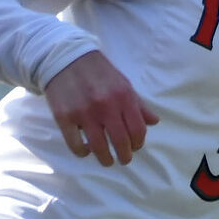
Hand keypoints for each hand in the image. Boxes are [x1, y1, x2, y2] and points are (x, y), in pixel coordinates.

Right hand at [41, 51, 159, 166]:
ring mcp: (83, 113)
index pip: (138, 130)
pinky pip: (76, 145)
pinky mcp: (64, 118)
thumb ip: (138, 104)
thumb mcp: (123, 83)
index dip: (138, 143)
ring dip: (106, 159)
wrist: (66, 58)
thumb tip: (154, 122)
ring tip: (107, 160)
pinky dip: (83, 152)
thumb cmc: (98, 72)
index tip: (134, 147)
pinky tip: (86, 149)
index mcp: (123, 96)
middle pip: (121, 142)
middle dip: (125, 156)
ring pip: (99, 148)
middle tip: (123, 159)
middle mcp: (105, 106)